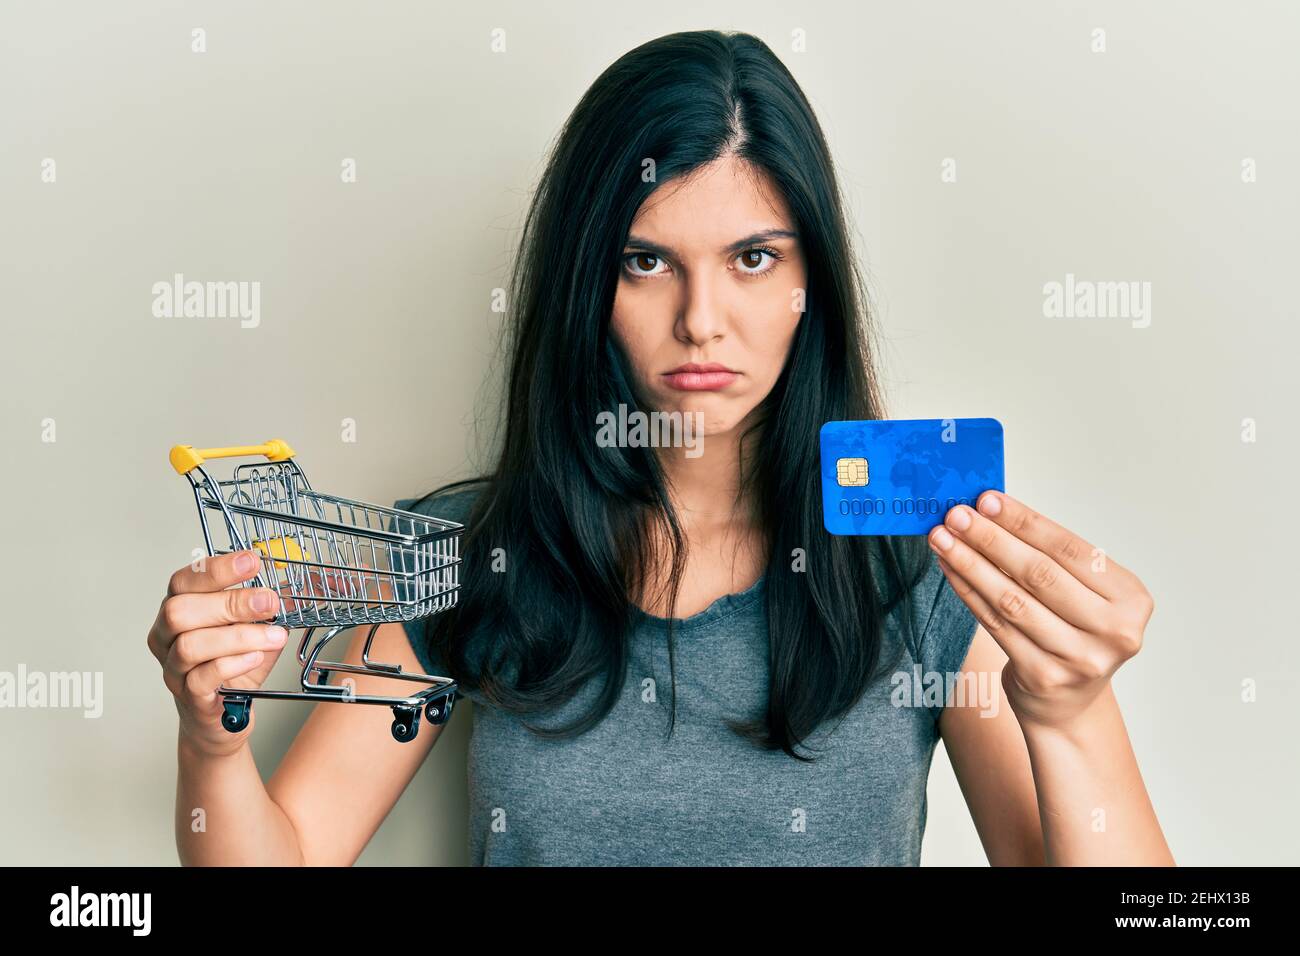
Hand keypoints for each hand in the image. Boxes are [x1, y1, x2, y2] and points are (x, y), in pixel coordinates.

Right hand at [146, 551, 290, 755]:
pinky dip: (232, 664)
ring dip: (238, 636)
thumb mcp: (254, 627)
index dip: (217, 569)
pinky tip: (255, 657)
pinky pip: (200, 678)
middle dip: (229, 602)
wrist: (224, 714)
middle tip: (269, 602)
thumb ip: (265, 608)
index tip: (252, 561)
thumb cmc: (235, 665)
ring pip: (189, 645)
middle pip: (180, 611)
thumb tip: (291, 586)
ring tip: (273, 636)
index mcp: (180, 608)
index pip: (185, 580)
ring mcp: (173, 668)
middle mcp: (166, 636)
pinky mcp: (188, 696)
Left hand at [928, 491, 1154, 731]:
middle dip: (991, 539)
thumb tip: (991, 511)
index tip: (987, 500)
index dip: (1024, 522)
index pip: (1069, 550)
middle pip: (1039, 573)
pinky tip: (949, 569)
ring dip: (971, 563)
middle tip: (957, 515)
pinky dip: (968, 592)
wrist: (1069, 705)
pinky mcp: (1043, 676)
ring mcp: (1079, 658)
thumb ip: (1051, 557)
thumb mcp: (1083, 595)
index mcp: (1132, 600)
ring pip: (1012, 599)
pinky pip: (994, 624)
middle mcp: (1114, 631)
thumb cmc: (1073, 633)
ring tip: (943, 538)